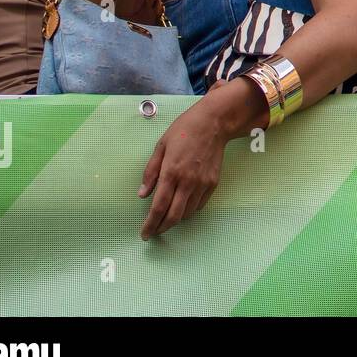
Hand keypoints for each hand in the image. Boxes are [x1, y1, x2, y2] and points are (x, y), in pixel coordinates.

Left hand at [139, 91, 240, 239]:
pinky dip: (189, 210)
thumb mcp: (160, 147)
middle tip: (154, 232)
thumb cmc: (183, 131)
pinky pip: (199, 205)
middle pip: (174, 216)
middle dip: (162, 228)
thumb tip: (143, 194)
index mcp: (171, 172)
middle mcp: (187, 181)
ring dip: (175, 220)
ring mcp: (202, 183)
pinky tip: (182, 206)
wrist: (213, 123)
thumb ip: (150, 172)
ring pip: (187, 213)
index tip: (144, 234)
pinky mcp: (213, 183)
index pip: (158, 207)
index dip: (150, 224)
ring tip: (166, 219)